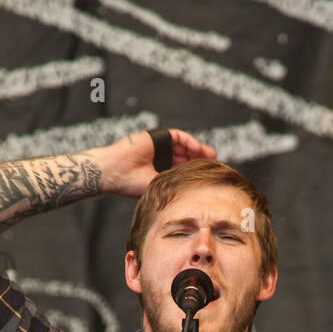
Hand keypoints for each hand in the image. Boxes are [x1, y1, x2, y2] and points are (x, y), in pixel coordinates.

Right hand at [98, 129, 216, 197]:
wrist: (117, 172)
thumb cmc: (132, 184)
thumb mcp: (159, 186)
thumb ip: (174, 185)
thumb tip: (194, 195)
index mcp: (161, 171)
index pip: (183, 169)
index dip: (196, 171)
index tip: (210, 176)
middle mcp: (161, 158)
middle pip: (186, 156)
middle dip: (200, 159)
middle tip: (216, 164)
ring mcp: (160, 147)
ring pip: (184, 146)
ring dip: (198, 150)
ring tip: (211, 156)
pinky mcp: (158, 137)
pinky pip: (178, 137)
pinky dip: (189, 142)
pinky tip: (198, 149)